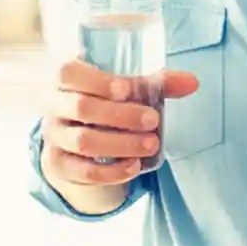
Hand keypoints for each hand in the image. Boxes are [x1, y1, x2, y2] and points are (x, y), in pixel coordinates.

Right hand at [41, 59, 198, 186]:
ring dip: (120, 144)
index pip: (68, 73)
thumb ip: (155, 82)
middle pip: (81, 108)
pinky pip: (84, 172)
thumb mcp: (122, 86)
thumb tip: (193, 82)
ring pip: (83, 142)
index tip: (128, 89)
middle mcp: (53, 105)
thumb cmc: (101, 98)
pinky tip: (134, 166)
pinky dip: (111, 171)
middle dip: (120, 115)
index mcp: (64, 78)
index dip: (97, 80)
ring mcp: (54, 136)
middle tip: (153, 119)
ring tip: (151, 143)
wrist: (70, 131)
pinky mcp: (60, 164)